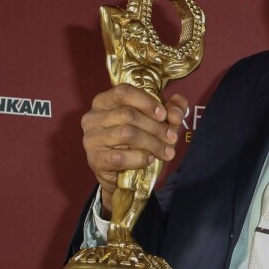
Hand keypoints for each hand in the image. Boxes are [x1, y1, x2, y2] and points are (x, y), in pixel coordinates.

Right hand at [81, 83, 187, 215]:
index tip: (164, 115)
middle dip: (156, 127)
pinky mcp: (95, 159)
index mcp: (105, 101)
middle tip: (172, 138)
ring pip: (126, 134)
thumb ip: (171, 110)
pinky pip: (120, 157)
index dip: (146, 101)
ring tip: (166, 152)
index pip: (123, 91)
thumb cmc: (137, 143)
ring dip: (153, 143)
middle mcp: (93, 117)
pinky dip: (140, 158)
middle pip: (128, 114)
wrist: (121, 176)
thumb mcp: (157, 122)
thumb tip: (176, 111)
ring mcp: (91, 138)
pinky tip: (149, 160)